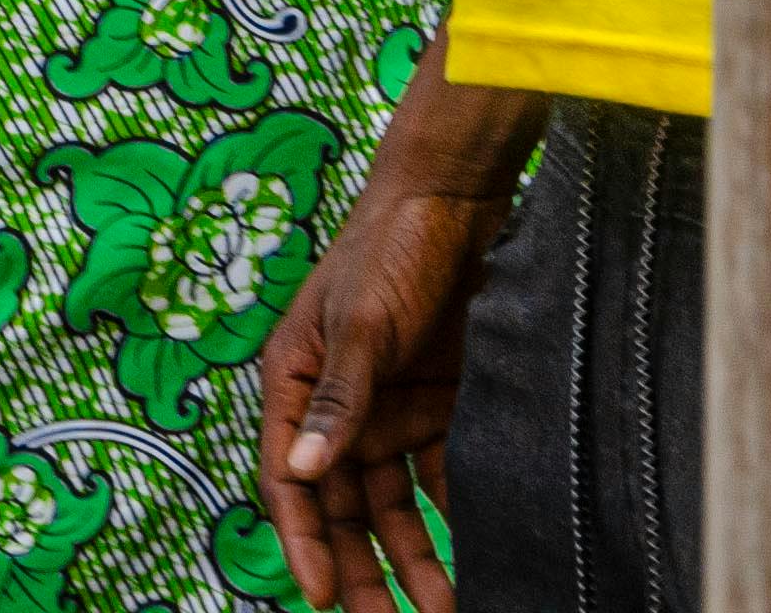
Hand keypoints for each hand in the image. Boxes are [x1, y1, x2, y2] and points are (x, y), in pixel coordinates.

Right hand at [255, 168, 520, 607]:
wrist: (459, 197)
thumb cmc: (389, 246)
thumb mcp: (359, 323)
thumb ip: (336, 400)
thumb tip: (303, 474)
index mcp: (295, 382)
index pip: (290, 479)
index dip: (302, 542)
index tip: (322, 600)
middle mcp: (337, 405)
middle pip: (342, 506)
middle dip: (361, 569)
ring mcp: (388, 406)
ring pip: (394, 503)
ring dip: (413, 556)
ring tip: (445, 608)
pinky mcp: (438, 403)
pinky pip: (441, 473)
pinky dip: (455, 514)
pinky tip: (480, 550)